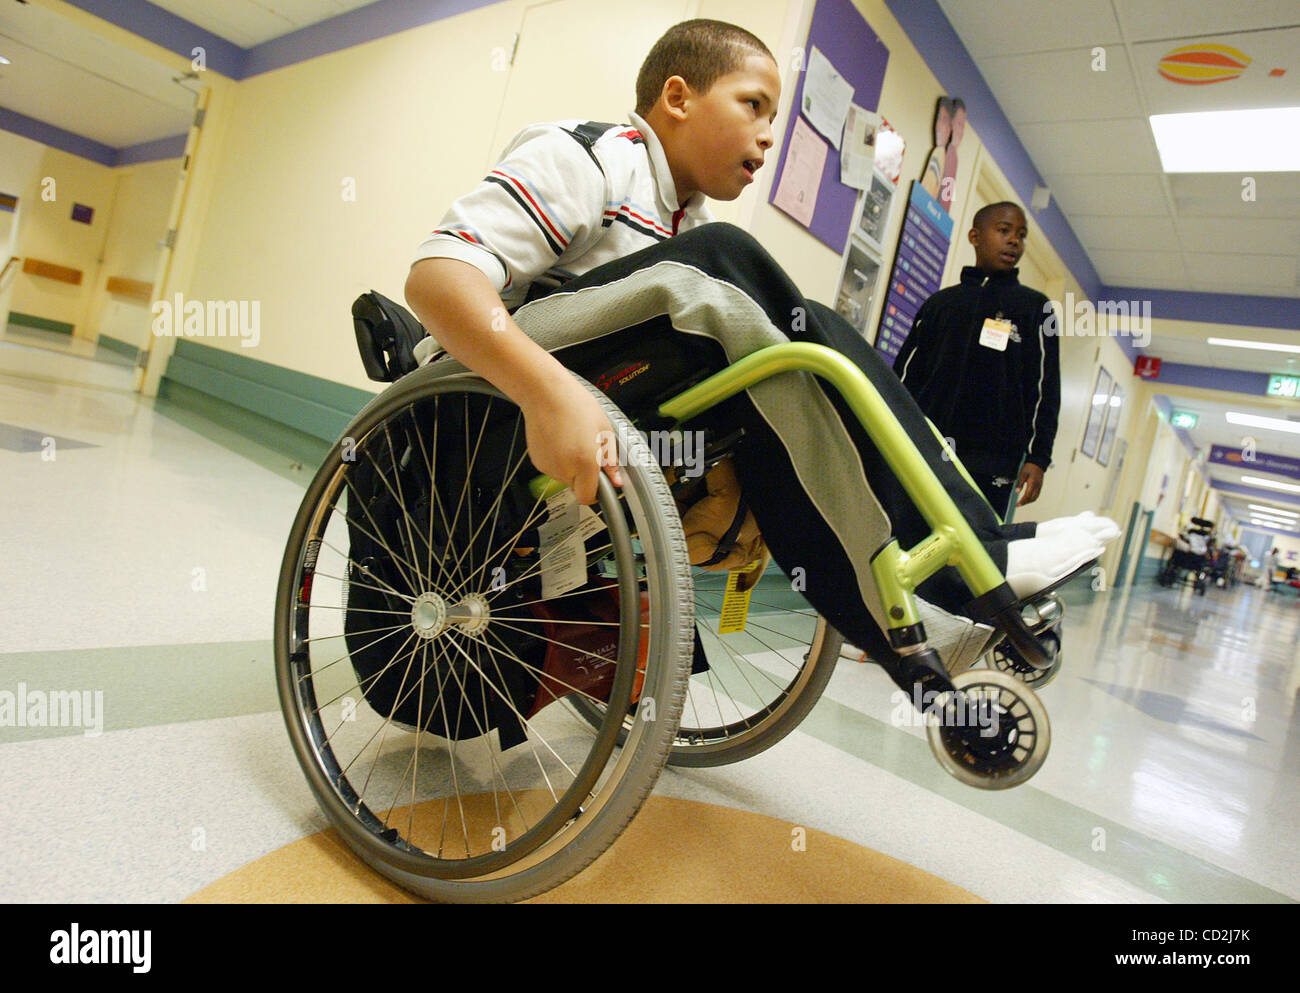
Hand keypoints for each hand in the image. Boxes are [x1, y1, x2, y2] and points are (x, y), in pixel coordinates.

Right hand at [520, 378, 624, 504]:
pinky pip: (553, 469)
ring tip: (573, 441)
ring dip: (572, 467)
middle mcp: (564, 468)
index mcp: (584, 462)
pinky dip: (559, 460)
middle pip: (578, 487)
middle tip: (589, 451)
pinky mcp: (537, 462)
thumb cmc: (575, 404)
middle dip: (585, 475)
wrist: (545, 393)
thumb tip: (617, 480)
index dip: (596, 493)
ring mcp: (548, 466)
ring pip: (565, 478)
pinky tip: (561, 441)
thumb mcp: (604, 430)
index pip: (588, 497)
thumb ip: (611, 460)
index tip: (602, 484)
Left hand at [1016, 462, 1043, 505]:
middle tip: (1018, 505)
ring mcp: (1040, 486)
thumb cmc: (1029, 467)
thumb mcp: (1022, 474)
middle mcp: (1037, 486)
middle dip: (1025, 503)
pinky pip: (1037, 495)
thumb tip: (1017, 492)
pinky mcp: (1040, 486)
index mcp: (1032, 483)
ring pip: (1035, 498)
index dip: (1022, 501)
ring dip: (1029, 501)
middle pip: (1032, 498)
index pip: (1027, 495)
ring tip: (1022, 502)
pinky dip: (1032, 498)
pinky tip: (1027, 498)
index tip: (1017, 505)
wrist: (1038, 463)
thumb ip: (1020, 483)